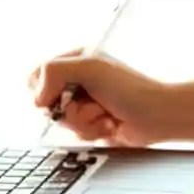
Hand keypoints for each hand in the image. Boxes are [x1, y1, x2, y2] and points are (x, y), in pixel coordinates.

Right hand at [28, 49, 171, 146]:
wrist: (156, 116)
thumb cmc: (129, 88)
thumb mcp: (88, 68)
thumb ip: (54, 72)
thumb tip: (38, 98)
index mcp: (76, 59)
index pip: (38, 75)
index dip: (43, 90)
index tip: (59, 96)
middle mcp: (78, 80)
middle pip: (46, 102)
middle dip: (67, 109)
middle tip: (87, 104)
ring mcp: (84, 103)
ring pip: (61, 121)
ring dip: (83, 121)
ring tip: (103, 113)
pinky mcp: (92, 123)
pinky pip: (76, 133)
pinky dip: (92, 131)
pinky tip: (109, 124)